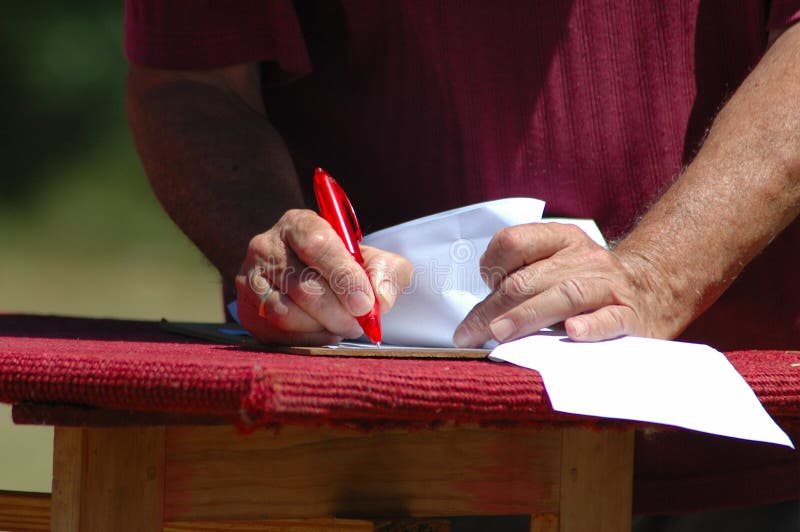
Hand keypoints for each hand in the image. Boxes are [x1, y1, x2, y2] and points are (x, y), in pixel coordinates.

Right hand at [236, 209, 412, 344]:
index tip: (365, 303)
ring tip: (342, 325)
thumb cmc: (344, 267)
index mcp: (298, 224)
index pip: (317, 245)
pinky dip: (308, 340)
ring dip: (323, 327)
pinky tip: (323, 333)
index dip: (344, 277)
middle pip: (303, 286)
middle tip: (359, 323)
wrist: (310, 278)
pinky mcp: (246, 311)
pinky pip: (277, 334)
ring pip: (287, 314)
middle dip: (339, 312)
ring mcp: (250, 279)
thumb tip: (381, 300)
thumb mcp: (372, 259)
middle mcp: (266, 247)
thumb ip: (387, 272)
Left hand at [452, 222, 681, 346]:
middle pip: (528, 279)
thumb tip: (479, 314)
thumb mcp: (555, 266)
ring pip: (564, 296)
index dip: (492, 266)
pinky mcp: (630, 314)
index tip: (483, 289)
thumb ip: (522, 278)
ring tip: (501, 334)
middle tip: (468, 335)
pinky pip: (609, 318)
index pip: (514, 242)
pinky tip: (572, 334)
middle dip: (493, 309)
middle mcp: (584, 257)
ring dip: (527, 316)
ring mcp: (608, 284)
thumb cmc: (587, 284)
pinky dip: (591, 326)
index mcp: (560, 238)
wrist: (653, 290)